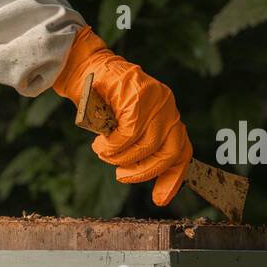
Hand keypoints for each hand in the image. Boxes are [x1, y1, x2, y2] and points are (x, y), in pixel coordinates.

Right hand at [53, 25, 191, 205]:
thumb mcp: (125, 123)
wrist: (84, 66)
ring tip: (103, 153)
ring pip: (146, 145)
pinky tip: (100, 145)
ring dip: (121, 158)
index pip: (182, 151)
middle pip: (169, 152)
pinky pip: (130, 133)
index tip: (159, 199)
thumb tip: (141, 170)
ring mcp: (156, 99)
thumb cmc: (102, 99)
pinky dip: (113, 145)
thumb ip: (138, 142)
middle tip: (121, 175)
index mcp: (167, 114)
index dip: (172, 179)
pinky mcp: (138, 95)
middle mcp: (167, 106)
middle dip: (144, 171)